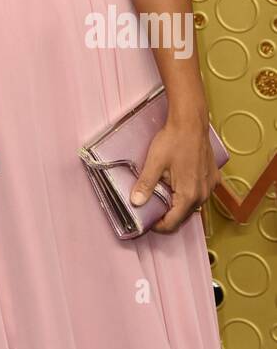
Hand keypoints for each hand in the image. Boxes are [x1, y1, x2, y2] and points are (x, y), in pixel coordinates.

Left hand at [129, 112, 221, 233]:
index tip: (148, 223)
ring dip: (178, 205)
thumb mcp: (154, 162)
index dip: (159, 226)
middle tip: (152, 209)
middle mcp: (203, 194)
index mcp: (189, 195)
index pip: (173, 222)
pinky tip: (177, 184)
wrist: (191, 122)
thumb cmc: (174, 139)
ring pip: (192, 205)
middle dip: (168, 216)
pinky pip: (200, 192)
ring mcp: (210, 186)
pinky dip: (188, 194)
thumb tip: (136, 202)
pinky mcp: (213, 177)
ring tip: (163, 196)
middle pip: (183, 215)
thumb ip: (145, 185)